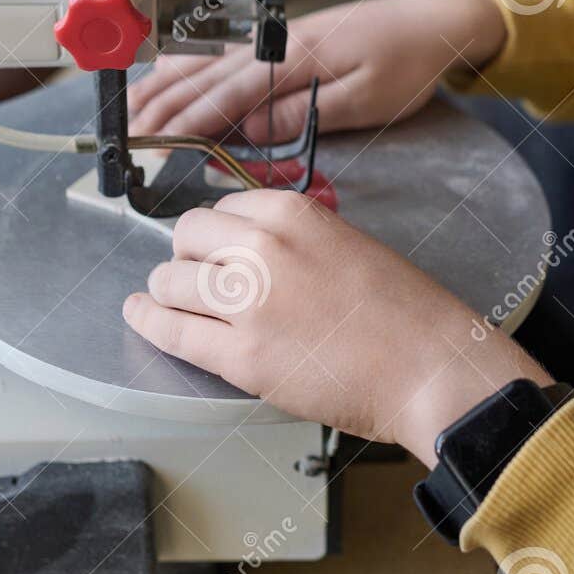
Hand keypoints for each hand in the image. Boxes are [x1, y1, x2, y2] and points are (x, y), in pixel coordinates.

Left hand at [123, 189, 549, 464]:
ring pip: (169, 280)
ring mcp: (247, 303)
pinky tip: (141, 314)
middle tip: (198, 277)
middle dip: (188, 256)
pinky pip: (171, 331)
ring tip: (171, 301)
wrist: (432, 366)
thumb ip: (296, 239)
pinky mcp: (241, 356)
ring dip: (167, 290)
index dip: (216, 233)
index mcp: (292, 213)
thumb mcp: (349, 244)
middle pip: (186, 236)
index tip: (216, 248)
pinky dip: (148, 321)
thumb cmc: (406, 313)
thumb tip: (252, 247)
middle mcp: (262, 248)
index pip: (222, 208)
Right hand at [129, 0, 506, 143]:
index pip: (227, 96)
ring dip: (165, 87)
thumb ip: (304, 114)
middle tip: (127, 140)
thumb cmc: (408, 62)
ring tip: (131, 111)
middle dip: (161, 109)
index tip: (156, 148)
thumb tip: (249, 131)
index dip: (187, 124)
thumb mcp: (365, 99)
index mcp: (295, 60)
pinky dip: (188, 66)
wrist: (435, 20)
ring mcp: (275, 38)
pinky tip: (169, 75)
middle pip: (205, 78)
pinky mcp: (282, 40)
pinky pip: (222, 54)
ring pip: (206, 63)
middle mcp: (276, 44)